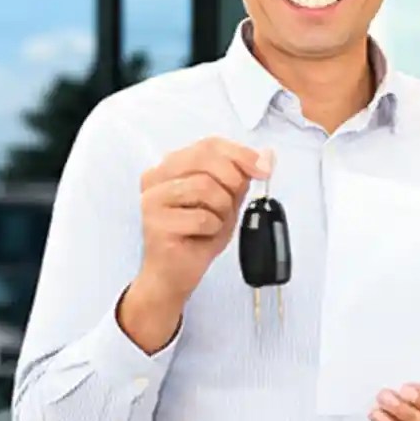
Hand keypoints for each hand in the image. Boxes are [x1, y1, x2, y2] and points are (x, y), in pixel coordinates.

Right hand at [120, 137, 270, 349]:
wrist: (175, 275)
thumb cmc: (197, 237)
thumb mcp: (226, 200)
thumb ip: (242, 176)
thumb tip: (267, 155)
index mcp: (171, 165)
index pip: (210, 144)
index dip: (241, 153)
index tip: (264, 169)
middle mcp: (156, 177)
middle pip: (205, 158)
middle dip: (232, 180)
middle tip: (231, 203)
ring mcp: (152, 199)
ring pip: (205, 187)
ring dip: (221, 209)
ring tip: (212, 224)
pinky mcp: (155, 223)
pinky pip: (202, 217)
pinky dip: (212, 230)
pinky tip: (201, 237)